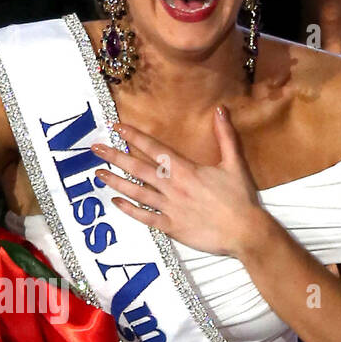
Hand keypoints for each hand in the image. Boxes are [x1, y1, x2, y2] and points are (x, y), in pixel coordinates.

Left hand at [90, 106, 265, 258]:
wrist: (245, 232)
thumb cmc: (240, 198)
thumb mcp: (234, 163)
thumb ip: (225, 136)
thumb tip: (220, 109)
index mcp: (186, 169)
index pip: (154, 148)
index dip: (134, 137)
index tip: (117, 127)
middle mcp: (173, 187)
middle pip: (138, 168)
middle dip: (115, 156)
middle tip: (95, 148)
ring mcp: (169, 208)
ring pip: (136, 192)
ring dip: (116, 181)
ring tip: (98, 174)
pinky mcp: (170, 227)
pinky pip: (145, 217)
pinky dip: (129, 209)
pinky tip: (116, 201)